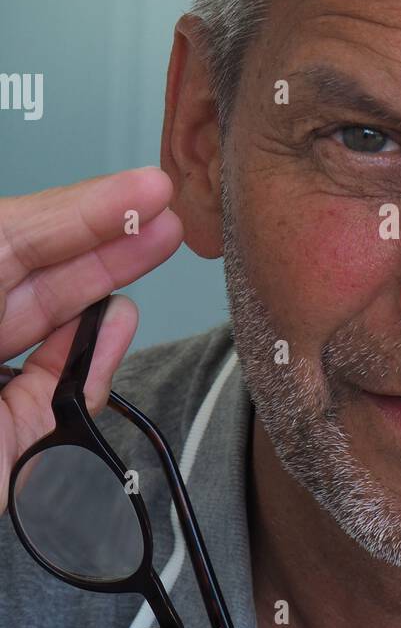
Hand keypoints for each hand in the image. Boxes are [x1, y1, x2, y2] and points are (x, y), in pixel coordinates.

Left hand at [0, 167, 183, 513]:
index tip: (135, 189)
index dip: (74, 208)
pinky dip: (97, 351)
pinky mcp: (13, 438)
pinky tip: (119, 316)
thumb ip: (9, 250)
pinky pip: (64, 387)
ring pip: (55, 323)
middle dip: (102, 232)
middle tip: (159, 202)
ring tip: (157, 240)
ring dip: (108, 280)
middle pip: (34, 269)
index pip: (7, 235)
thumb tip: (77, 276)